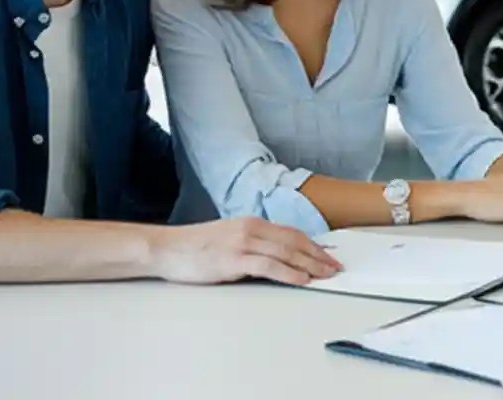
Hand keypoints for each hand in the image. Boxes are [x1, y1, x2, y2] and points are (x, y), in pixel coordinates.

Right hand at [150, 216, 342, 285]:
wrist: (167, 248)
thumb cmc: (195, 247)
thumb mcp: (229, 237)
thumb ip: (252, 242)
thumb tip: (278, 255)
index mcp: (252, 223)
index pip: (291, 233)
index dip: (313, 244)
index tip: (328, 255)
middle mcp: (251, 229)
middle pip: (294, 241)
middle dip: (318, 255)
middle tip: (335, 267)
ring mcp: (242, 243)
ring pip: (286, 252)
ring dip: (310, 264)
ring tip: (326, 274)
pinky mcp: (233, 259)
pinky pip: (268, 265)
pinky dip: (288, 272)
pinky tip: (301, 279)